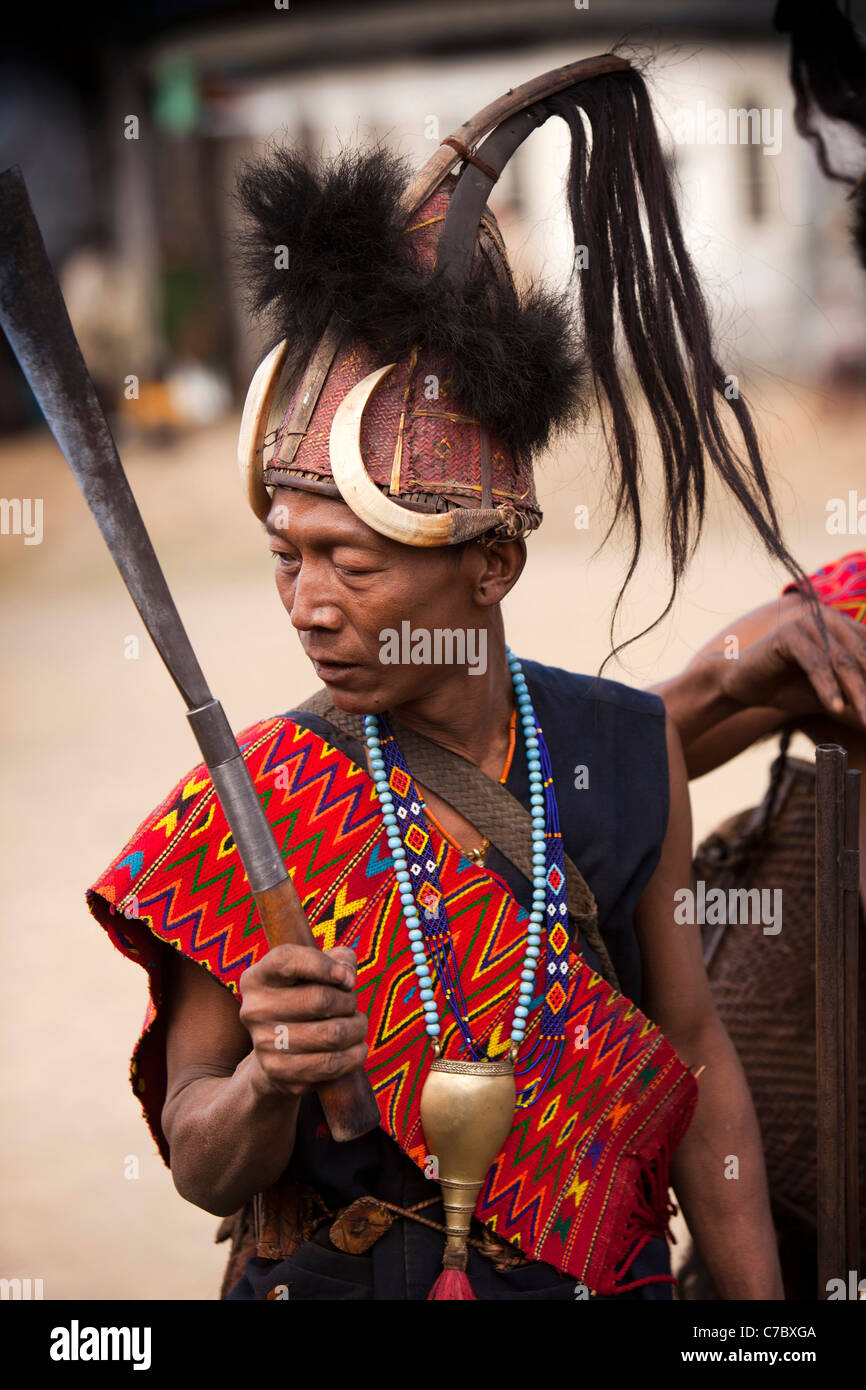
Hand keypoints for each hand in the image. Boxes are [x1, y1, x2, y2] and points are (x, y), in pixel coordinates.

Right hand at [238, 944, 367, 1097]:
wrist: (276, 1052)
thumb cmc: (302, 999)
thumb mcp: (316, 972)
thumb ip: (339, 959)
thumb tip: (347, 977)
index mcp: (256, 978)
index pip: (286, 960)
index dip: (321, 964)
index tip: (347, 977)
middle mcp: (254, 1010)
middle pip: (319, 999)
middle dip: (348, 1001)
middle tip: (352, 1004)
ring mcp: (264, 1044)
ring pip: (332, 1034)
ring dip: (356, 1028)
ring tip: (357, 1025)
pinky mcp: (280, 1073)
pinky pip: (332, 1064)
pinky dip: (355, 1054)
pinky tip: (356, 1048)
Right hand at [719, 598, 865, 725]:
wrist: (741, 686)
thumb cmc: (788, 689)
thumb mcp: (832, 694)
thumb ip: (856, 693)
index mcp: (845, 628)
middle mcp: (830, 619)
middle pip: (863, 658)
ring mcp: (809, 623)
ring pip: (842, 662)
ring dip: (857, 693)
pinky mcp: (789, 634)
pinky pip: (816, 663)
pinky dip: (828, 688)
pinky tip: (836, 708)